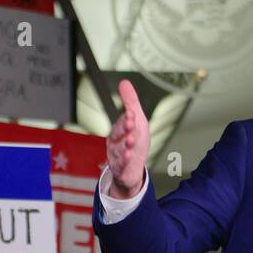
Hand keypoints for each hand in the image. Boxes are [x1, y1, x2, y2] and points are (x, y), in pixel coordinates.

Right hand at [106, 78, 149, 198]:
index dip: (126, 119)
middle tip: (131, 125)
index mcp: (118, 131)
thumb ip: (130, 102)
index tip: (131, 114)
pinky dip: (125, 161)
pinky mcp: (122, 169)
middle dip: (124, 130)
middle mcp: (115, 143)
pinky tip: (129, 156)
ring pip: (120, 150)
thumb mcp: (136, 121)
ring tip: (131, 141)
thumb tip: (124, 81)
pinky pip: (122, 165)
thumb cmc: (135, 142)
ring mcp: (117, 157)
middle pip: (118, 136)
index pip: (121, 124)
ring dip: (125, 145)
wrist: (131, 170)